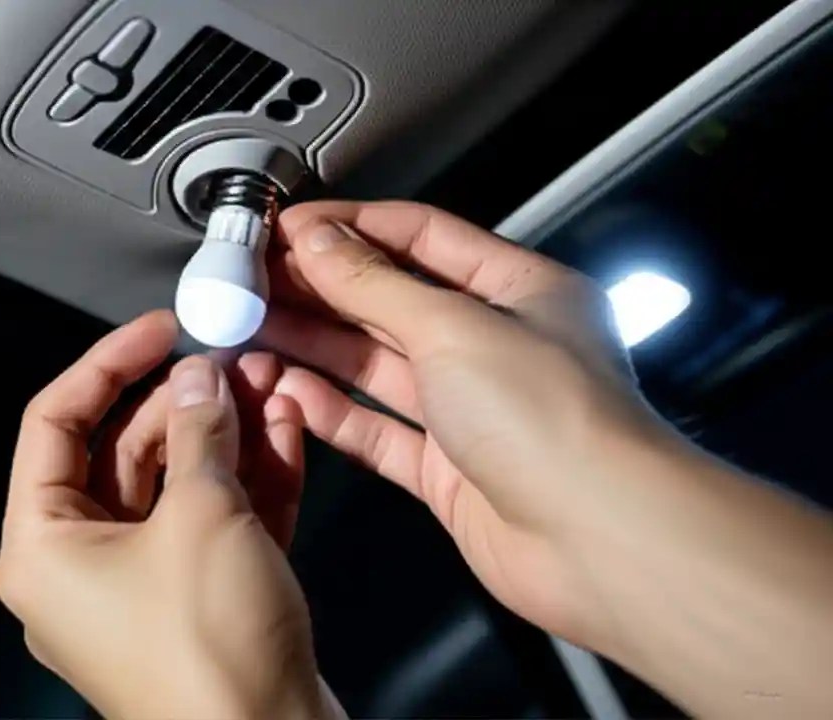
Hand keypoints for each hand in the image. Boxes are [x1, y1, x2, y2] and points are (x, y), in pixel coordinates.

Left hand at [0, 311, 337, 719]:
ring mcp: (141, 588)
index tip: (158, 329)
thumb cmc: (207, 653)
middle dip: (185, 401)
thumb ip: (199, 433)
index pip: (53, 423)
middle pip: (123, 452)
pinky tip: (286, 433)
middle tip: (234, 358)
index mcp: (43, 546)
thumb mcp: (202, 517)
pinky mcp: (195, 604)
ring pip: (176, 486)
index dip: (106, 364)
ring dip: (225, 434)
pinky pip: (211, 525)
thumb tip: (201, 378)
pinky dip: (247, 482)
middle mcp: (80, 567)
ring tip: (270, 382)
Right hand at [259, 200, 666, 647]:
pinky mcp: (447, 469)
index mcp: (520, 289)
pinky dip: (330, 410)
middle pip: (391, 300)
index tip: (287, 227)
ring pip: (376, 366)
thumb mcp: (455, 327)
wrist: (599, 542)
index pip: (421, 236)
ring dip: (314, 345)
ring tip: (252, 328)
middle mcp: (496, 345)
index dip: (350, 228)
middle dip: (321, 287)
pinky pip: (376, 429)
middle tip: (252, 280)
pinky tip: (285, 389)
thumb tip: (317, 241)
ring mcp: (470, 410)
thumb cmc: (556, 421)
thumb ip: (375, 285)